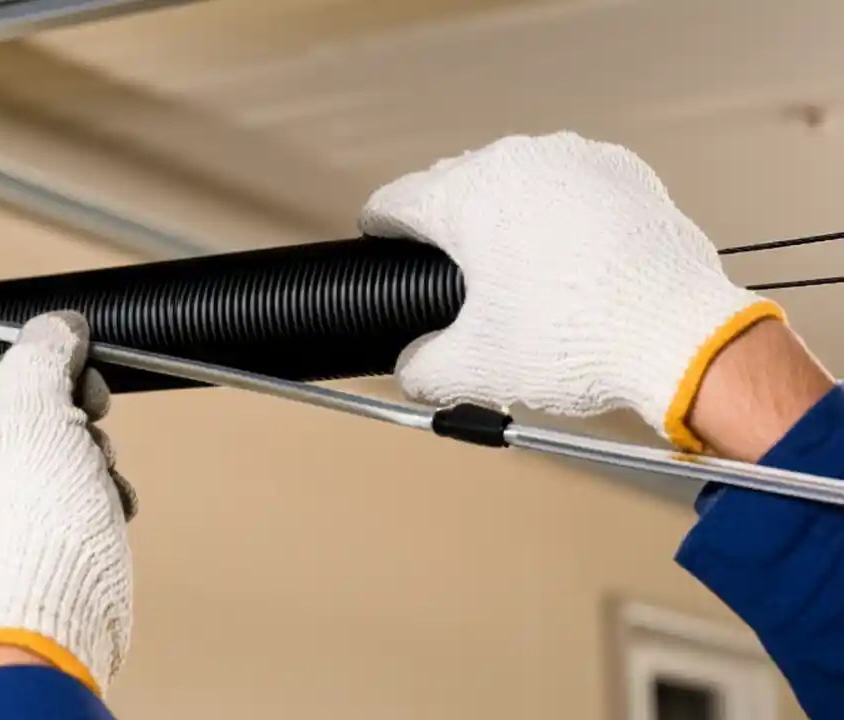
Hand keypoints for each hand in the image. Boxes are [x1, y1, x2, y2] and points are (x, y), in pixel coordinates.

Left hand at [0, 311, 134, 695]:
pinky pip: (84, 498)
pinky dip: (105, 499)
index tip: (75, 364)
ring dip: (99, 460)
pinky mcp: (46, 537)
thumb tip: (54, 325)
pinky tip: (108, 509)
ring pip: (72, 453)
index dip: (44, 360)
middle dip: (83, 415)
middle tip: (92, 421)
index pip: (2, 367)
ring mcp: (13, 503)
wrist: (46, 606)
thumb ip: (42, 355)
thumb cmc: (27, 514)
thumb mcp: (36, 407)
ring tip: (97, 479)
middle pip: (44, 409)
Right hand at [360, 132, 783, 450]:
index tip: (380, 242)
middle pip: (453, 184)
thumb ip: (422, 369)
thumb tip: (414, 367)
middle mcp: (518, 161)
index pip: (395, 199)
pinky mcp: (621, 172)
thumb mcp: (476, 369)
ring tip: (517, 272)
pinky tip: (568, 259)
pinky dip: (558, 212)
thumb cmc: (582, 340)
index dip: (379, 230)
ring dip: (502, 215)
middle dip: (445, 227)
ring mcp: (574, 160)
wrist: (678, 336)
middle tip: (454, 278)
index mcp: (468, 195)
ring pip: (512, 179)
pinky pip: (567, 183)